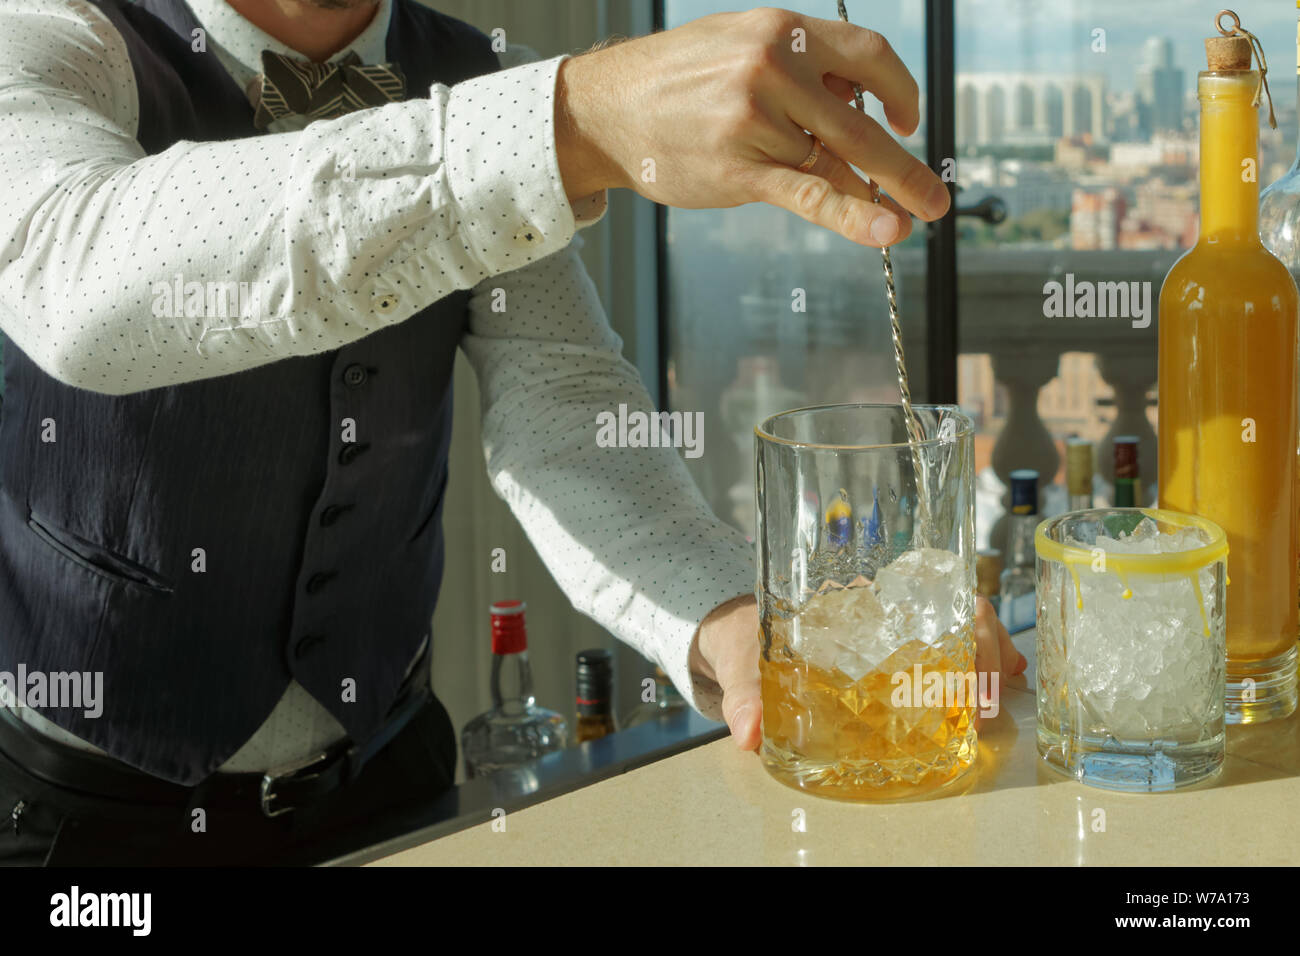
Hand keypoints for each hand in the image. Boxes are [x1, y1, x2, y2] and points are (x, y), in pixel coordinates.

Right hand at [555, 7, 949, 246]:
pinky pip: (810, 194)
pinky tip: (883, 230)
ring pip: (833, 166)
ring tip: (896, 220)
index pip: (869, 57)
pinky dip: (853, 215)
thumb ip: (802, 71)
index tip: (907, 120)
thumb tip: (860, 113)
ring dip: (863, 195)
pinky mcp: (740, 169)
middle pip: (863, 125)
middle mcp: (773, 70)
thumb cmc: (676, 81)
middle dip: (907, 168)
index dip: (900, 92)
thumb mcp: (742, 45)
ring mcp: (757, 121)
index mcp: (781, 31)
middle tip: (938, 199)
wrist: (607, 107)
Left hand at [692, 593, 1026, 749]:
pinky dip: (971, 665)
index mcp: (849, 600)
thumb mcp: (738, 659)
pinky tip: (993, 688)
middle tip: (987, 699)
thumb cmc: (739, 637)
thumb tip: (749, 733)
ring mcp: (886, 629)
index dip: (960, 622)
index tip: (976, 665)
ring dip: (985, 656)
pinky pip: (939, 649)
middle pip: (953, 608)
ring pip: (955, 625)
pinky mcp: (884, 656)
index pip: (923, 590)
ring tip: (999, 696)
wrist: (729, 634)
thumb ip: (743, 694)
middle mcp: (877, 607)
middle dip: (983, 646)